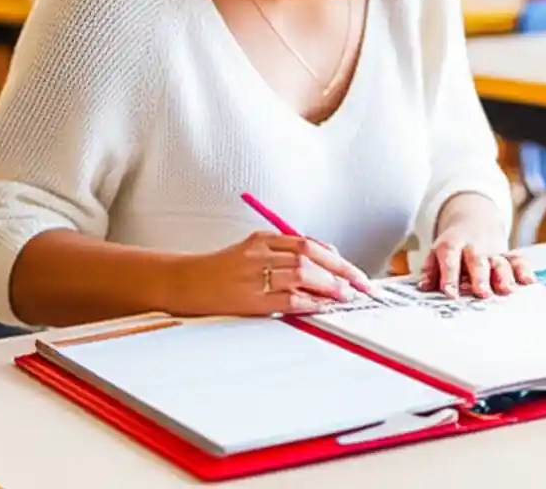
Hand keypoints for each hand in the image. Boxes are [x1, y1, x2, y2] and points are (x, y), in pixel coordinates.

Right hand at [168, 231, 373, 316]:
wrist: (185, 283)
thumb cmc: (222, 271)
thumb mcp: (252, 253)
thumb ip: (284, 256)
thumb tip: (325, 269)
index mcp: (263, 239)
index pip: (309, 244)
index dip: (337, 259)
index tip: (355, 272)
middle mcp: (261, 252)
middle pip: (310, 256)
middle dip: (341, 271)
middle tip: (360, 286)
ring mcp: (254, 274)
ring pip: (302, 273)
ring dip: (329, 286)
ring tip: (344, 297)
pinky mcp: (250, 298)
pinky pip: (288, 299)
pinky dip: (310, 302)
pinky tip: (322, 307)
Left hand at [419, 224, 535, 299]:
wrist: (474, 222)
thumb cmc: (453, 248)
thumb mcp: (436, 253)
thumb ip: (430, 270)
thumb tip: (424, 286)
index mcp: (453, 246)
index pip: (450, 260)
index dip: (449, 277)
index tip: (450, 293)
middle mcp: (475, 248)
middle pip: (477, 261)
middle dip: (480, 277)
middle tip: (482, 293)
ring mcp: (493, 251)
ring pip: (500, 262)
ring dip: (504, 276)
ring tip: (506, 290)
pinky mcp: (509, 255)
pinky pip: (518, 260)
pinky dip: (524, 270)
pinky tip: (529, 281)